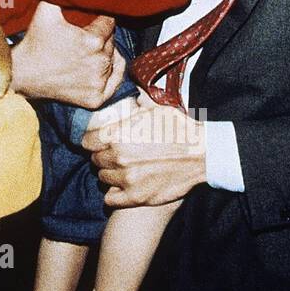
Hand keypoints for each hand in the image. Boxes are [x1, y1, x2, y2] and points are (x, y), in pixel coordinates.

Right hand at [11, 4, 123, 108]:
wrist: (22, 74)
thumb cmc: (36, 41)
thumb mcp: (46, 10)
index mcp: (93, 41)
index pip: (109, 23)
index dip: (99, 19)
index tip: (89, 20)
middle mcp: (100, 63)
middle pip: (111, 41)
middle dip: (101, 36)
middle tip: (84, 35)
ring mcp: (98, 82)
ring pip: (112, 60)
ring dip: (105, 53)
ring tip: (88, 50)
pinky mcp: (96, 98)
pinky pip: (115, 82)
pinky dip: (112, 74)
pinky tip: (104, 66)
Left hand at [81, 96, 206, 206]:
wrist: (203, 154)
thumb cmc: (180, 129)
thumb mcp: (156, 108)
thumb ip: (137, 103)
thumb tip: (133, 92)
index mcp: (117, 134)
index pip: (86, 141)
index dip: (94, 141)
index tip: (100, 142)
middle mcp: (117, 156)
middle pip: (95, 160)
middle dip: (103, 156)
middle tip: (117, 155)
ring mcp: (126, 178)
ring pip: (102, 178)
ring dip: (110, 174)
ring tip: (124, 170)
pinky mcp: (136, 196)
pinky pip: (110, 198)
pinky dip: (114, 193)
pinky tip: (124, 186)